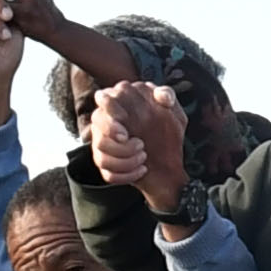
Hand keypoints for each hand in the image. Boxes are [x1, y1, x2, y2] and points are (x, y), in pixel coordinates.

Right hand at [94, 81, 190, 213]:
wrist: (168, 163)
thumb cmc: (167, 133)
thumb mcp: (174, 113)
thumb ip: (168, 97)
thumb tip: (162, 95)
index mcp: (119, 103)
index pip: (103, 98)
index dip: (111, 111)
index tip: (125, 127)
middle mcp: (105, 122)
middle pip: (96, 123)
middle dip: (115, 137)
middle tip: (139, 144)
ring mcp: (102, 143)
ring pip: (100, 149)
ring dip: (126, 157)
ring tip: (144, 155)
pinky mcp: (105, 163)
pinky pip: (107, 172)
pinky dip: (127, 174)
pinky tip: (142, 169)